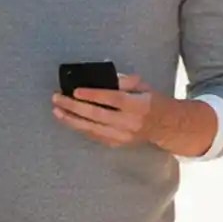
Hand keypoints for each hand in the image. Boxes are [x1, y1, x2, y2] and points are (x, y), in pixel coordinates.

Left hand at [51, 74, 166, 147]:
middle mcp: (130, 123)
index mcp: (138, 105)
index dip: (92, 95)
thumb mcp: (144, 86)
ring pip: (92, 129)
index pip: (112, 99)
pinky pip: (94, 136)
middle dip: (74, 106)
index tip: (75, 90)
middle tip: (57, 98)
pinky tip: (68, 120)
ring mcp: (123, 136)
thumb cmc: (152, 102)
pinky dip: (80, 128)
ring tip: (57, 110)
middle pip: (97, 115)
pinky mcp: (117, 143)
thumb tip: (101, 78)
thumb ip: (124, 81)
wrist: (165, 127)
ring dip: (71, 119)